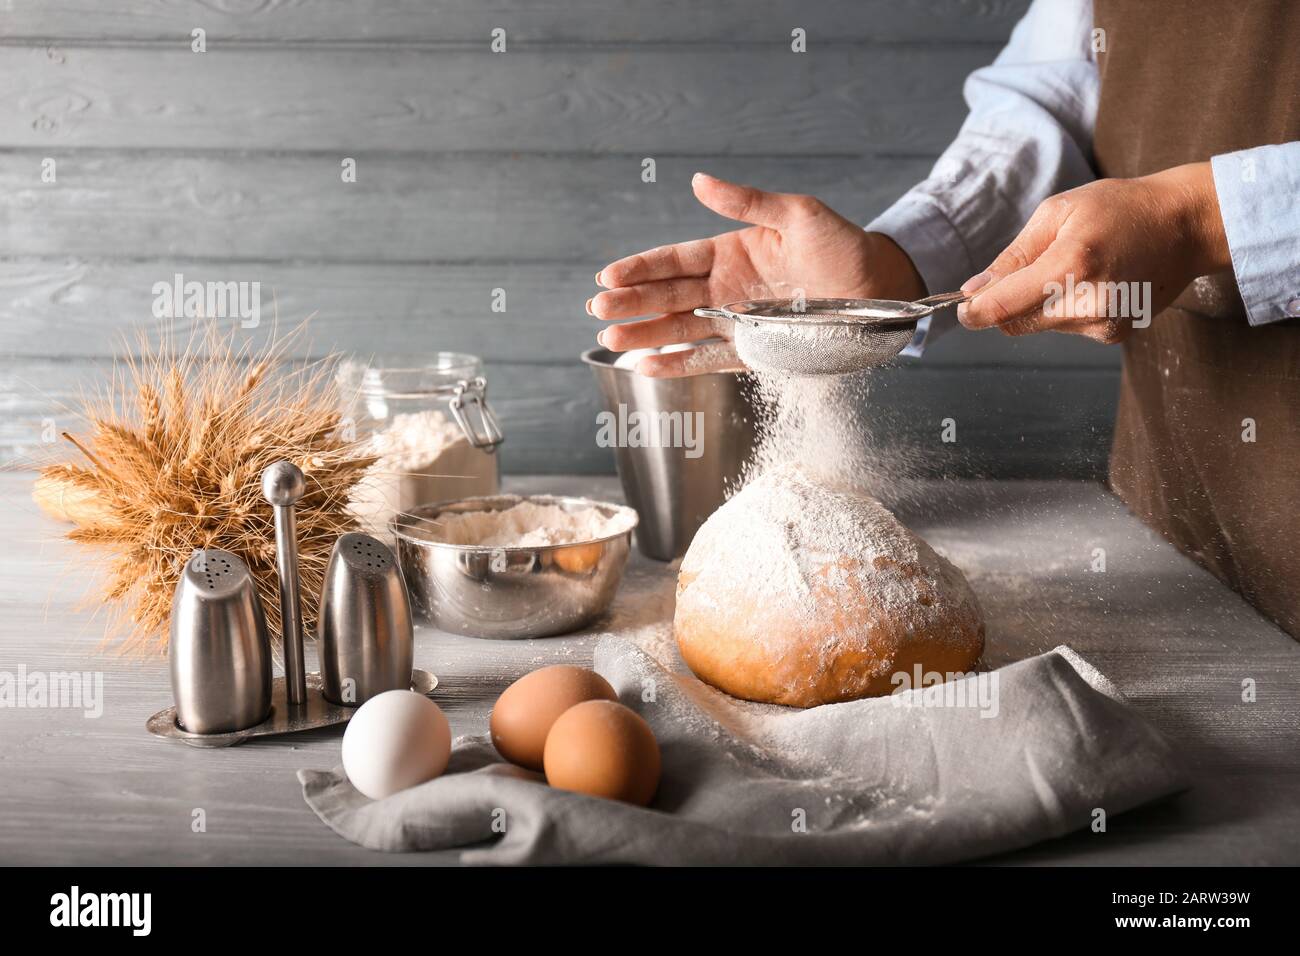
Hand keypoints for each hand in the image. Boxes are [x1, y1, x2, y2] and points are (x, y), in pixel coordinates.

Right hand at [590, 172, 924, 375]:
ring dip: (645, 334)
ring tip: (609, 342)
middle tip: (596, 311)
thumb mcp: (798, 214)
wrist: (880, 289)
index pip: (674, 260)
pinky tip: (648, 365)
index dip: (640, 267)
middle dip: (630, 304)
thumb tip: (699, 181)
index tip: (607, 275)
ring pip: (680, 329)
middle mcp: (725, 289)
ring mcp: (736, 322)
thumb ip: (748, 201)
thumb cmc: (842, 246)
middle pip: (667, 296)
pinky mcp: (754, 352)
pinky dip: (679, 364)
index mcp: (730, 253)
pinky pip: (709, 360)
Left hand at [957, 162, 1230, 342]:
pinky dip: (1064, 309)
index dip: (973, 312)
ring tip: (1073, 267)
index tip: (961, 307)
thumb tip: (974, 291)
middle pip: (1014, 323)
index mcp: (1071, 265)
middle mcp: (1088, 302)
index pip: (1002, 308)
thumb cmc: (1120, 208)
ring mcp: (1104, 323)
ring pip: (1039, 326)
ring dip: (1038, 304)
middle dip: (1005, 304)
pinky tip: (1093, 282)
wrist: (1185, 225)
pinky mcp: (1114, 334)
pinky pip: (1066, 328)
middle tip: (1023, 272)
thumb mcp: (1058, 213)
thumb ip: (1013, 257)